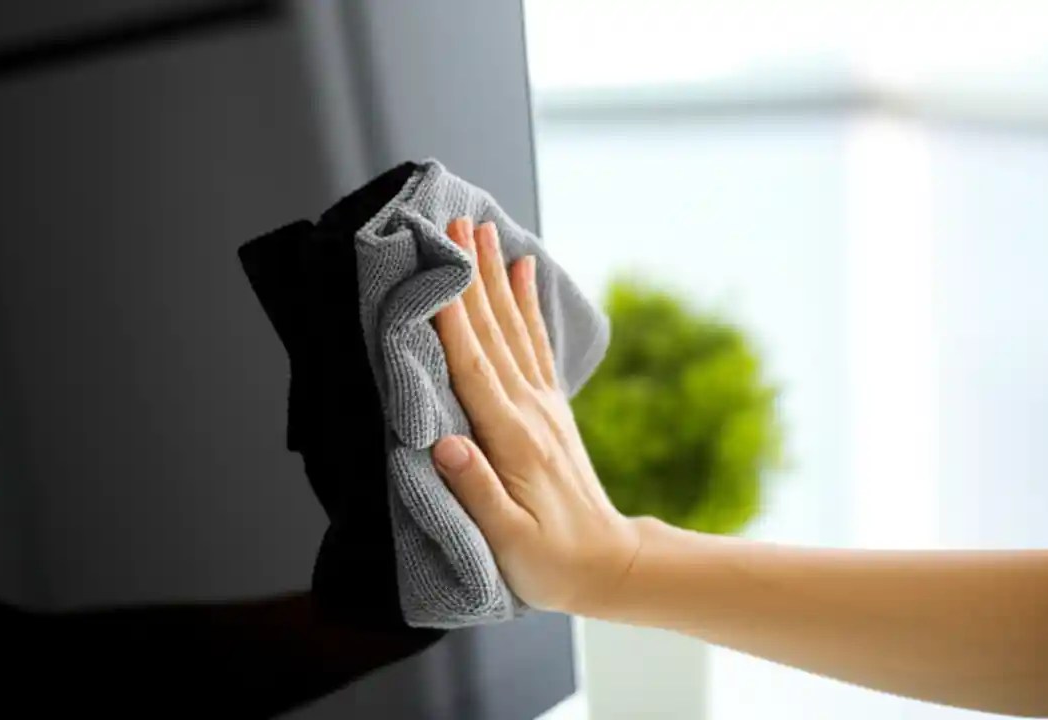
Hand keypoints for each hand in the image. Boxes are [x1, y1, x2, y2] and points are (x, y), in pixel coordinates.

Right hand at [431, 217, 646, 615]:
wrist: (610, 566)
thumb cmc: (550, 562)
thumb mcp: (508, 541)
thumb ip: (476, 490)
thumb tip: (442, 444)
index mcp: (510, 438)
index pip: (473, 366)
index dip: (452, 316)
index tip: (437, 268)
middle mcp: (529, 411)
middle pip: (492, 332)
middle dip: (471, 275)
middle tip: (455, 222)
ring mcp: (543, 406)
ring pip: (514, 329)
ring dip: (494, 278)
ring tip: (483, 231)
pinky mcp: (549, 410)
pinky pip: (536, 345)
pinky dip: (526, 305)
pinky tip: (521, 273)